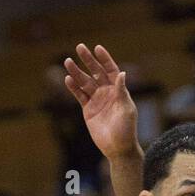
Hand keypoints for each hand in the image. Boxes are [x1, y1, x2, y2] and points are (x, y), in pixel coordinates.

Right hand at [64, 43, 138, 158]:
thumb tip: (121, 73)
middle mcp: (107, 92)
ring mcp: (97, 100)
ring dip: (77, 72)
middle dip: (88, 60)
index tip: (97, 48)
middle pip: (96, 72)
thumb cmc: (126, 129)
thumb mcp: (126, 109)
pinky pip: (79, 95)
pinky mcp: (88, 110)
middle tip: (79, 47)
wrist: (118, 148)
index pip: (111, 70)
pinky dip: (73, 88)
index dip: (105, 59)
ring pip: (85, 82)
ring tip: (68, 61)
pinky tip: (67, 79)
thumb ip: (122, 91)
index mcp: (118, 90)